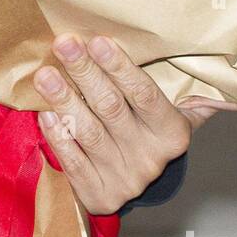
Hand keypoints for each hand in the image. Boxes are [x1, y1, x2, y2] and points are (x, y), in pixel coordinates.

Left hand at [33, 32, 236, 214]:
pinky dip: (58, 135)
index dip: (120, 68)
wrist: (134, 179)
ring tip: (45, 75)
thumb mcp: (168, 111)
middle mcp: (150, 157)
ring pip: (89, 133)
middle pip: (112, 108)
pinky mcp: (99, 194)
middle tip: (63, 44)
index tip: (98, 41)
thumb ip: (181, 90)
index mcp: (171, 133)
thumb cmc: (145, 129)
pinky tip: (44, 112)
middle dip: (85, 72)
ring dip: (64, 100)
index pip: (145, 95)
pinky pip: (73, 162)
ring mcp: (124, 178)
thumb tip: (193, 56)